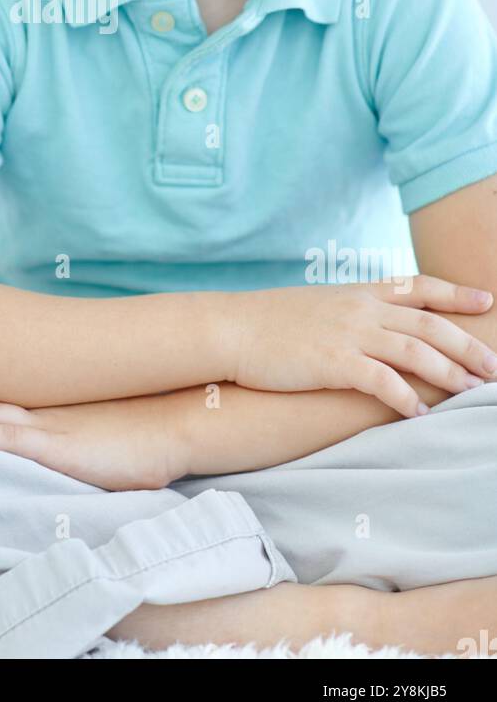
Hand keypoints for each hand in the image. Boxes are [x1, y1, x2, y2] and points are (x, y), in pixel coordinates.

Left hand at [0, 391, 191, 490]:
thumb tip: (71, 446)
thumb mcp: (106, 433)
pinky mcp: (59, 447)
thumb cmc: (147, 436)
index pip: (0, 401)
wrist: (177, 425)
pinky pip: (8, 441)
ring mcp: (50, 427)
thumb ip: (80, 437)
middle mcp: (46, 412)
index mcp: (55, 410)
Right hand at [230, 275, 496, 418]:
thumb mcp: (318, 306)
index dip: (456, 293)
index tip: (486, 300)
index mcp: (359, 292)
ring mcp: (348, 334)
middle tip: (495, 366)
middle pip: (429, 324)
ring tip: (473, 393)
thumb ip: (351, 312)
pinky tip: (420, 414)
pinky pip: (381, 381)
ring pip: (415, 351)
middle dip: (468, 345)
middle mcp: (360, 309)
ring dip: (449, 373)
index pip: (419, 286)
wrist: (231, 328)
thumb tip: (374, 325)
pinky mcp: (332, 362)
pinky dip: (405, 398)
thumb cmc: (269, 322)